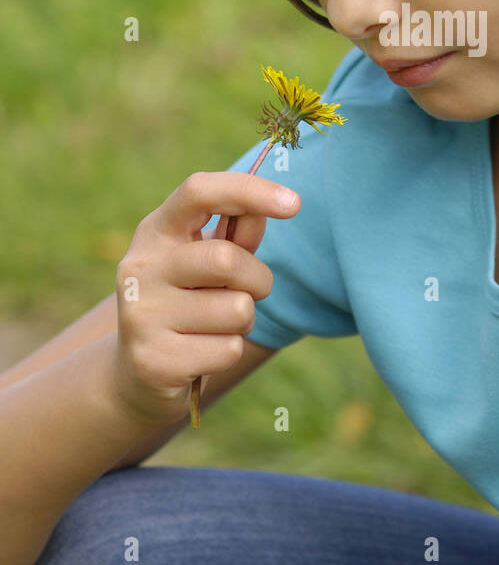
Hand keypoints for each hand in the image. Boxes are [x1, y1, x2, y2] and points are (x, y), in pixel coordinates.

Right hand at [111, 170, 300, 426]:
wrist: (138, 374)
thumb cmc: (188, 302)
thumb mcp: (208, 260)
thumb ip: (238, 234)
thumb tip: (267, 208)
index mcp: (155, 232)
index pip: (199, 191)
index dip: (249, 190)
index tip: (294, 203)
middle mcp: (140, 268)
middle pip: (227, 259)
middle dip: (257, 279)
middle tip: (247, 293)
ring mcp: (141, 315)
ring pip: (238, 309)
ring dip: (244, 320)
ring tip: (215, 325)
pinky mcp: (154, 361)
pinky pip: (229, 350)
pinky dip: (228, 352)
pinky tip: (200, 354)